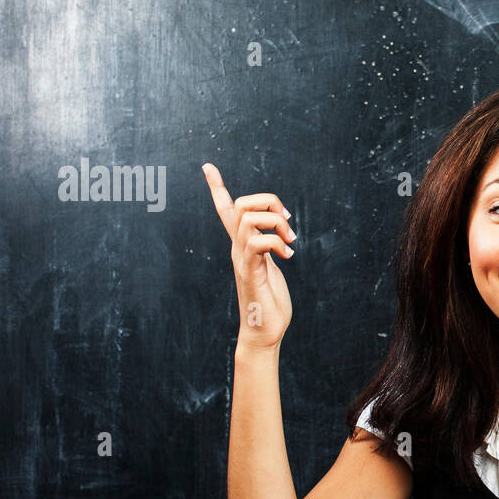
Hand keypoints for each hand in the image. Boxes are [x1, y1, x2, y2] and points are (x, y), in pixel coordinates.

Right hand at [203, 162, 294, 349]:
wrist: (263, 332)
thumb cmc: (269, 302)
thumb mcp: (271, 267)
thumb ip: (269, 248)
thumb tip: (278, 234)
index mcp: (243, 245)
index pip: (226, 211)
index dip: (217, 188)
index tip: (207, 167)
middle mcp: (238, 249)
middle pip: (240, 205)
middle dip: (267, 200)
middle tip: (288, 223)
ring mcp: (242, 260)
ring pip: (247, 218)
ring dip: (274, 221)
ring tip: (290, 240)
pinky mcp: (250, 272)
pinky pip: (257, 243)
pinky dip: (277, 242)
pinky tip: (288, 255)